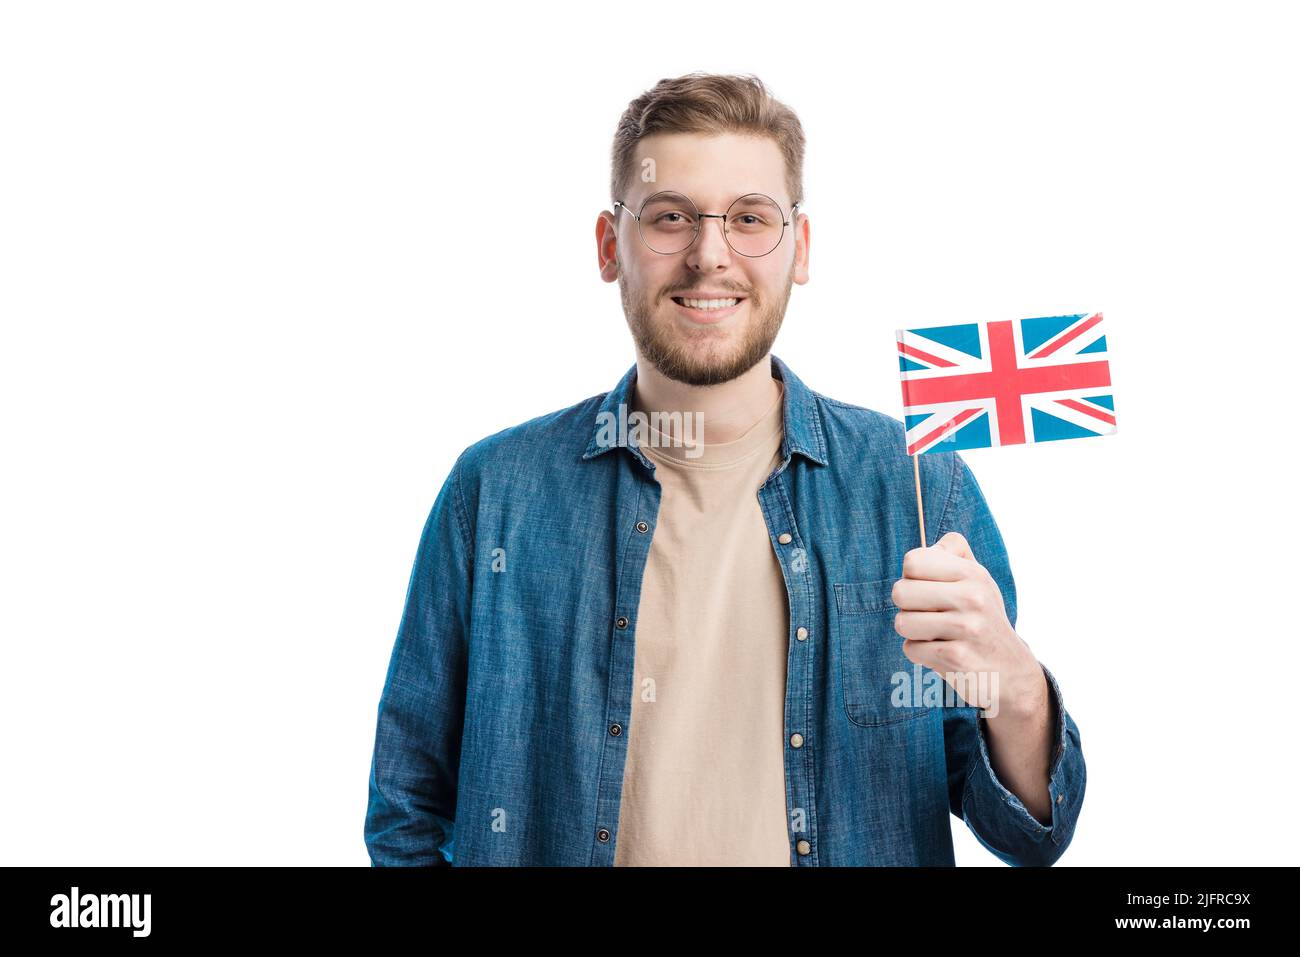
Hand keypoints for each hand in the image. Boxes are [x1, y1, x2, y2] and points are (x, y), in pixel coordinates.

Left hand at [891, 532, 1043, 717]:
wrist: (1011, 670)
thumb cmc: (983, 618)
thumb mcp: (977, 579)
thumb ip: (953, 552)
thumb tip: (929, 547)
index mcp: (972, 573)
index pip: (913, 562)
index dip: (911, 577)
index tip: (927, 589)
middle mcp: (972, 597)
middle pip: (900, 591)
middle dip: (907, 606)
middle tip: (928, 615)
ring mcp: (966, 628)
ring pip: (902, 622)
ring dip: (913, 632)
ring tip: (935, 634)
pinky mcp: (956, 657)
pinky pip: (911, 649)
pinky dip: (920, 654)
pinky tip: (942, 653)